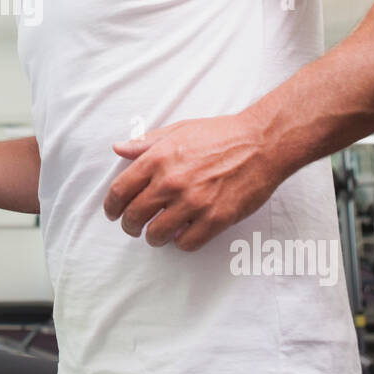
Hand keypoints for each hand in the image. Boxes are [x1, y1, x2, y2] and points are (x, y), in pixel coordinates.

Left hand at [104, 112, 282, 250]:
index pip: (120, 191)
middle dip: (129, 226)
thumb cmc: (221, 135)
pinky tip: (183, 235)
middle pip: (135, 216)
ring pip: (157, 234)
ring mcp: (194, 202)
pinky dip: (181, 243)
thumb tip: (119, 148)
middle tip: (133, 227)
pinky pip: (187, 243)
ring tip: (157, 234)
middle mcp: (172, 182)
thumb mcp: (178, 130)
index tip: (113, 213)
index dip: (112, 207)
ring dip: (153, 237)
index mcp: (158, 159)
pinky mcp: (216, 219)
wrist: (262, 144)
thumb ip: (145, 143)